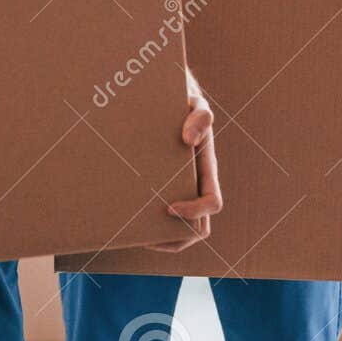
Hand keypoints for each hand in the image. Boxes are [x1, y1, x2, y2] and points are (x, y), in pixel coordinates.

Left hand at [147, 83, 222, 252]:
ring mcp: (180, 190)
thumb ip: (200, 117)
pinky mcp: (162, 189)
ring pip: (180, 229)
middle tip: (149, 236)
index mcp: (207, 172)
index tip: (168, 208)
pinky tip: (129, 220)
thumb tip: (188, 139)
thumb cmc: (185, 105)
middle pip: (200, 228)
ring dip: (163, 239)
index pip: (212, 203)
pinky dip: (149, 226)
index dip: (194, 212)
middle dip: (178, 238)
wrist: (167, 100)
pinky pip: (161, 217)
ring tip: (137, 236)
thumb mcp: (196, 105)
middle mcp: (196, 186)